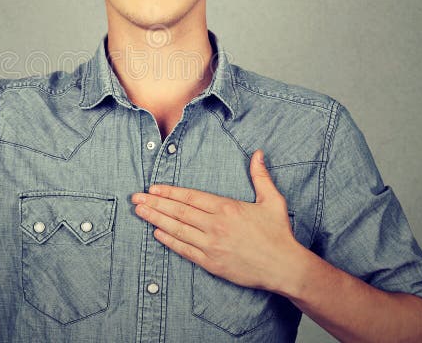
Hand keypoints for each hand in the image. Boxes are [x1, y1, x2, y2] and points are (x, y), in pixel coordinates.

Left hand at [131, 149, 302, 292]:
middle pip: (179, 212)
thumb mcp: (272, 200)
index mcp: (227, 208)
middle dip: (155, 203)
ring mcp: (212, 245)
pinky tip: (157, 232)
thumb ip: (260, 176)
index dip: (170, 192)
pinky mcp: (212, 263)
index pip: (191, 197)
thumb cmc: (278, 234)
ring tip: (140, 212)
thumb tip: (257, 153)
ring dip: (156, 219)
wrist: (285, 267)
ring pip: (177, 230)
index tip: (153, 188)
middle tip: (136, 198)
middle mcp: (216, 226)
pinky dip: (169, 241)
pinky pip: (185, 250)